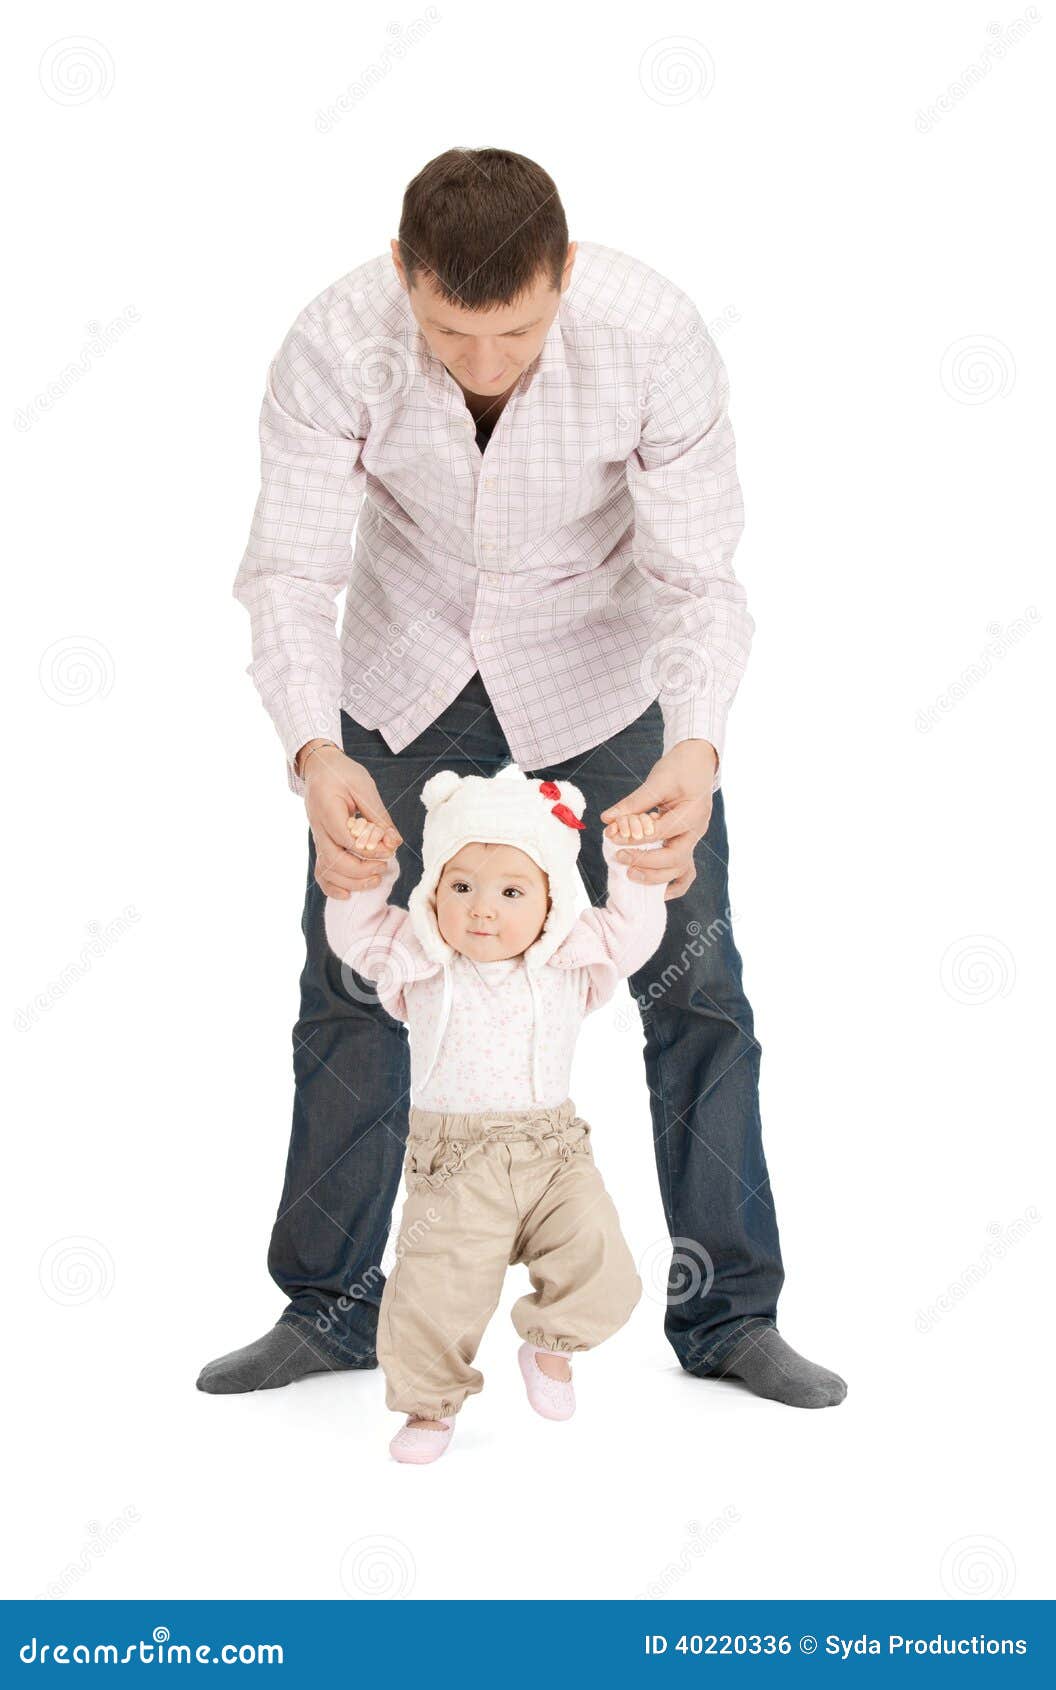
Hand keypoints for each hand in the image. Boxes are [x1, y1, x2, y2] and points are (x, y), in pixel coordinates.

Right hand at [299, 744, 402, 899]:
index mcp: (327, 809)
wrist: (319, 768)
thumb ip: (378, 816)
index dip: (369, 850)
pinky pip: (320, 870)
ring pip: (326, 870)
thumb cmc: (342, 774)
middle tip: (384, 868)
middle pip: (334, 860)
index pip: (346, 838)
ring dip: (351, 881)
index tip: (389, 851)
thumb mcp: (364, 786)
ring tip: (375, 880)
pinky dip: (332, 886)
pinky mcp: (320, 844)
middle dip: (361, 870)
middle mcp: (318, 827)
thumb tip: (394, 842)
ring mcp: (317, 838)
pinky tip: (348, 894)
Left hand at [598, 739, 716, 901]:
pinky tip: (657, 891)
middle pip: (675, 857)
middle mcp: (697, 830)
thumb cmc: (679, 768)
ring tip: (630, 874)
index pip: (663, 832)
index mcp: (693, 813)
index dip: (637, 838)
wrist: (698, 763)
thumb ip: (634, 803)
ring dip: (655, 876)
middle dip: (646, 861)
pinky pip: (686, 871)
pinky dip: (673, 884)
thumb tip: (607, 819)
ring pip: (680, 869)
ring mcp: (694, 839)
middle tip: (620, 857)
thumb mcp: (657, 780)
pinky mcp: (688, 842)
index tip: (613, 838)